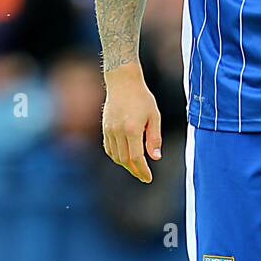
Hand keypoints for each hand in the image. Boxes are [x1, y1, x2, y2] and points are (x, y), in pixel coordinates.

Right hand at [101, 61, 161, 182]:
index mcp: (132, 129)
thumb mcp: (154, 116)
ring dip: (126, 165)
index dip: (142, 170)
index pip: (136, 157)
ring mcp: (109, 130)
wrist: (122, 83)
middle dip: (135, 171)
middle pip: (125, 160)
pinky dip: (117, 156)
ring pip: (116, 156)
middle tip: (143, 177)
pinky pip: (109, 148)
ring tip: (136, 168)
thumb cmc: (142, 98)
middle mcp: (118, 131)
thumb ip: (154, 138)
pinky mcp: (105, 128)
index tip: (148, 178)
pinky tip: (125, 158)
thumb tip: (155, 157)